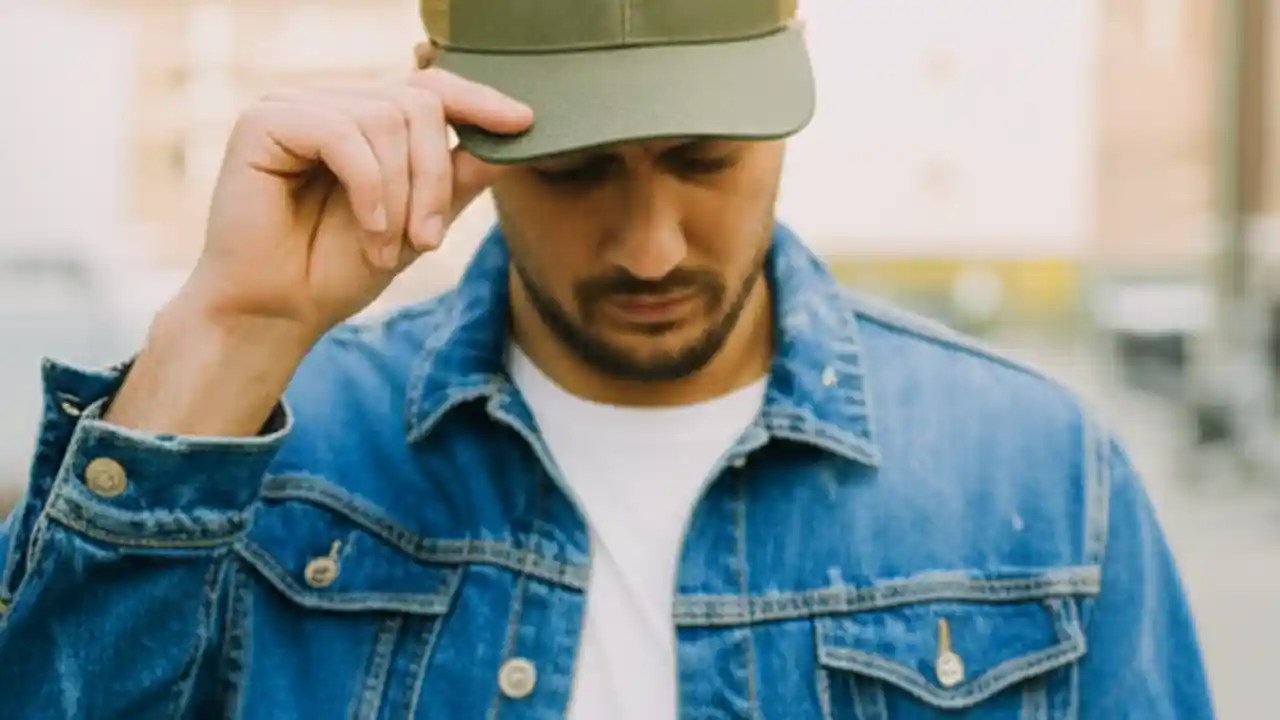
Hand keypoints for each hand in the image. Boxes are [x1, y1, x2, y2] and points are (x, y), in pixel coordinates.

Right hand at [180, 67, 532, 350]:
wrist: (276, 313)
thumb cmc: (337, 270)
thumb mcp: (417, 224)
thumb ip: (457, 180)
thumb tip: (514, 141)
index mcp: (364, 118)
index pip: (430, 87)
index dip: (479, 101)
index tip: (524, 124)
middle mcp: (330, 102)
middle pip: (418, 104)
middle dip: (435, 177)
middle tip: (429, 241)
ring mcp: (294, 106)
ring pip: (386, 119)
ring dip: (401, 194)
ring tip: (387, 247)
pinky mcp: (264, 122)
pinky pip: (343, 134)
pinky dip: (369, 187)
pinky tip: (368, 229)